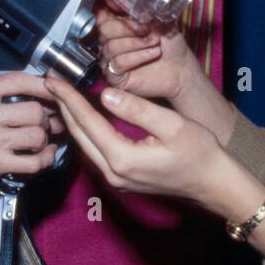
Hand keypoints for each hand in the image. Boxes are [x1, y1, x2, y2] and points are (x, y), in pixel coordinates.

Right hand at [0, 72, 63, 207]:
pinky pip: (33, 162)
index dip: (43, 84)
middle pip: (35, 111)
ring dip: (44, 139)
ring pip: (37, 136)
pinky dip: (44, 159)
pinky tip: (43, 155)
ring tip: (40, 139)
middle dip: (46, 117)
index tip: (55, 88)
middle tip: (46, 121)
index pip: (20, 81)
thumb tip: (2, 75)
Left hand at [44, 76, 227, 203]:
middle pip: (79, 135)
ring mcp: (117, 178)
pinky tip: (85, 117)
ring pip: (85, 144)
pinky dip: (86, 131)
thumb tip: (105, 94)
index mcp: (122, 158)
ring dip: (72, 120)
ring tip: (62, 96)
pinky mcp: (123, 178)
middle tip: (50, 84)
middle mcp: (113, 172)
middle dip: (63, 107)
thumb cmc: (200, 154)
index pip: (87, 122)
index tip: (53, 80)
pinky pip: (96, 151)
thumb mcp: (171, 125)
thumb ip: (136, 109)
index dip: (68, 98)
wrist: (215, 184)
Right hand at [95, 4, 201, 101]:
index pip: (101, 15)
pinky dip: (138, 57)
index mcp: (119, 26)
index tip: (121, 8)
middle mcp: (112, 42)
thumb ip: (138, 8)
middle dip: (128, 28)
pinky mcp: (115, 76)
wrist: (182, 68)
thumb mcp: (157, 19)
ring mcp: (112, 60)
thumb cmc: (171, 45)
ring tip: (155, 44)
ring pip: (112, 47)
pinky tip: (152, 54)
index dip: (109, 10)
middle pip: (104, 29)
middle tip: (147, 30)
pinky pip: (118, 63)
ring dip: (137, 44)